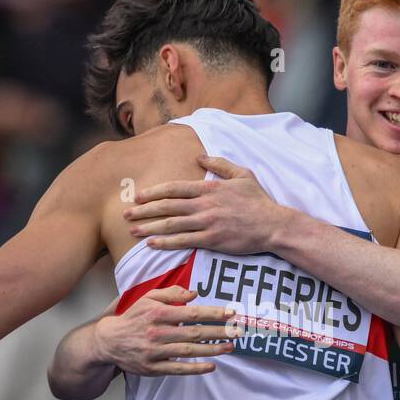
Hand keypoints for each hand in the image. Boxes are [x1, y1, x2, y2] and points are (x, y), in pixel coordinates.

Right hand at [94, 285, 240, 376]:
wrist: (108, 341)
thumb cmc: (133, 318)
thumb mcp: (148, 299)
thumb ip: (171, 294)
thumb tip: (195, 293)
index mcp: (158, 313)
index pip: (192, 313)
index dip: (213, 313)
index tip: (231, 313)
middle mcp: (157, 332)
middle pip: (194, 333)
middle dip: (219, 332)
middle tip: (238, 332)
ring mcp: (155, 352)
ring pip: (189, 351)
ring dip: (212, 350)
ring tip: (230, 347)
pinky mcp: (153, 368)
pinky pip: (178, 369)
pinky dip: (195, 368)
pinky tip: (211, 366)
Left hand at [125, 155, 292, 253]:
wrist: (273, 225)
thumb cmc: (258, 200)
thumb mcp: (242, 174)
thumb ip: (220, 164)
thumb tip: (201, 156)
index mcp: (208, 188)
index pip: (174, 188)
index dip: (153, 192)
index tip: (137, 195)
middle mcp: (203, 205)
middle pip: (166, 206)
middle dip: (143, 210)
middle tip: (125, 214)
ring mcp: (206, 223)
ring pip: (170, 225)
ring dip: (148, 227)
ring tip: (132, 230)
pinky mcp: (211, 241)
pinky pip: (183, 241)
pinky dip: (165, 242)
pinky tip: (151, 244)